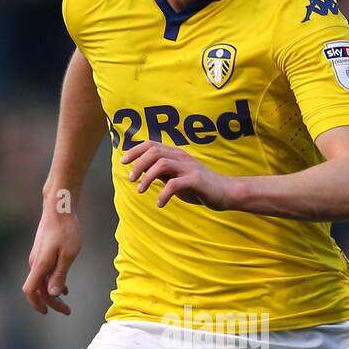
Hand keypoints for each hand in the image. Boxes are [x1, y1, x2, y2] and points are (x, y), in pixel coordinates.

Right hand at [23, 207, 81, 314]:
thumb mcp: (68, 255)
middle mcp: (35, 262)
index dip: (36, 304)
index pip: (30, 290)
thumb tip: (53, 295)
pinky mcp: (42, 252)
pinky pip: (45, 272)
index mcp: (40, 264)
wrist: (59, 207)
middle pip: (38, 289)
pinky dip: (53, 282)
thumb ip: (60, 275)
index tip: (47, 313)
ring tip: (66, 302)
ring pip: (42, 281)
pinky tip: (64, 287)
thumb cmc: (67, 230)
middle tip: (67, 311)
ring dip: (52, 294)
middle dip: (51, 303)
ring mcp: (37, 257)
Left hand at [121, 140, 236, 209]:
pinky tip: (160, 204)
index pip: (152, 144)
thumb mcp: (177, 177)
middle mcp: (182, 157)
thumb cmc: (200, 187)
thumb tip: (143, 172)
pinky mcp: (195, 180)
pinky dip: (163, 194)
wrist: (226, 192)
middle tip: (131, 179)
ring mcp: (189, 167)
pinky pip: (174, 184)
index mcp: (176, 154)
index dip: (135, 150)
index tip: (123, 161)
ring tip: (141, 190)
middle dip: (138, 164)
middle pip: (154, 151)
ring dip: (147, 177)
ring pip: (162, 163)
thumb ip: (163, 173)